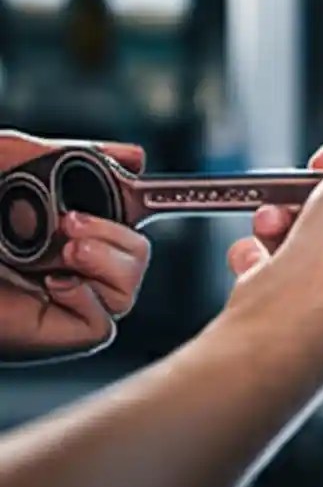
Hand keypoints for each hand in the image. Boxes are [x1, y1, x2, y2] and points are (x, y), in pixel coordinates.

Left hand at [0, 131, 151, 363]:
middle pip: (136, 259)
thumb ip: (69, 153)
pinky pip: (102, 325)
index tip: (144, 190)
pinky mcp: (46, 333)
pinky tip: (56, 280)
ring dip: (111, 262)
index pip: (118, 222)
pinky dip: (92, 298)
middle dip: (122, 236)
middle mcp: (56, 265)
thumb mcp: (6, 160)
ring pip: (128, 290)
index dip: (138, 209)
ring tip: (66, 250)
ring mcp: (52, 301)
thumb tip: (133, 158)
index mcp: (49, 228)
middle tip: (74, 224)